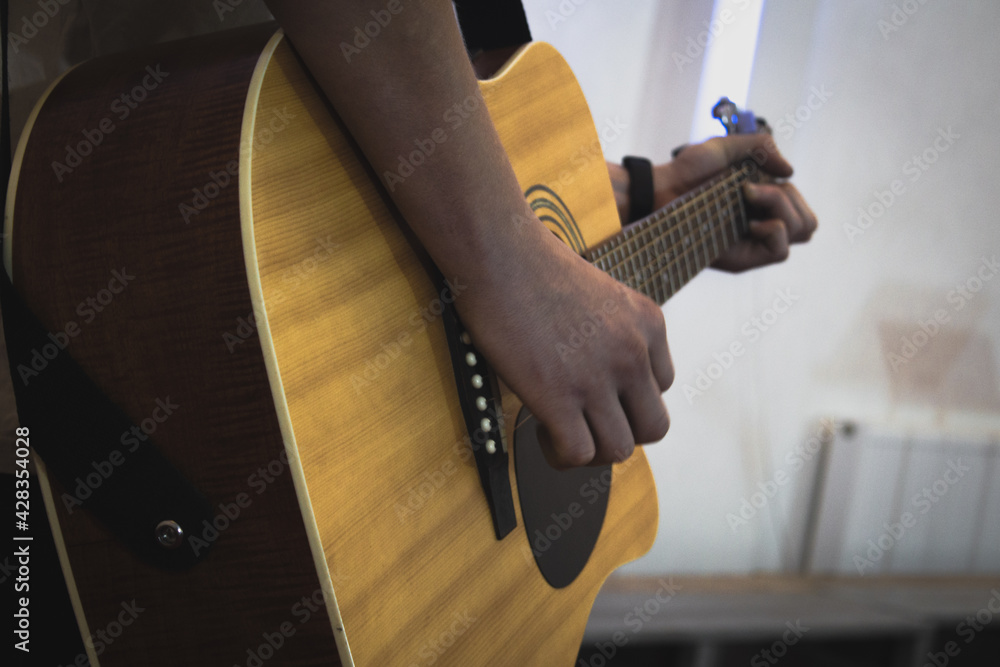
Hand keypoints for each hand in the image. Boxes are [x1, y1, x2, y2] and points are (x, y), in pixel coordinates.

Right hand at [453, 212, 672, 468]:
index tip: (594, 391)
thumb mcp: (599, 294)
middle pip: (653, 427)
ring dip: (590, 450)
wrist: (498, 250)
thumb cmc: (532, 264)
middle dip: (619, 433)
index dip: (627, 397)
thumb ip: (611, 332)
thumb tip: (594, 373)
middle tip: (583, 422)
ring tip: (558, 429)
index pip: (661, 385)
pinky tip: (539, 429)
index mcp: (648, 323)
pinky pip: (578, 453)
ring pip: (619, 449)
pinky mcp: (559, 395)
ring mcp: (598, 376)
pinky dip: (560, 455)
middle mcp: (633, 352)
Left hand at [652, 134, 816, 270]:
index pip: (800, 205)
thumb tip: (791, 172)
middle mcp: (762, 223)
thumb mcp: (727, 147)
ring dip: (781, 207)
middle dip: (790, 198)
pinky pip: (781, 252)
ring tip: (747, 199)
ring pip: (801, 232)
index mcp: (763, 202)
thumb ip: (761, 147)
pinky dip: (774, 230)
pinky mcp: (743, 258)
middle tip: (750, 190)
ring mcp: (753, 242)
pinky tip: (750, 222)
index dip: (790, 191)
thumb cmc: (686, 171)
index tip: (756, 178)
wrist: (660, 191)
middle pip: (808, 222)